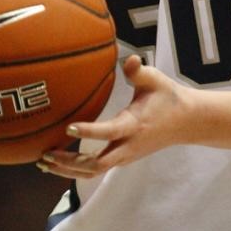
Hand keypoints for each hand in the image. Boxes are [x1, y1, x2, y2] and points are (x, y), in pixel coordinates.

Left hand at [39, 56, 189, 178]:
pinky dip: (75, 170)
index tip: (68, 127)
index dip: (89, 132)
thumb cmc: (167, 97)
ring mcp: (125, 156)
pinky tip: (55, 163)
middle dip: (69, 162)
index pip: (110, 131)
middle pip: (96, 163)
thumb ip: (139, 71)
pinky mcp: (122, 158)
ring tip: (43, 162)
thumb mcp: (155, 80)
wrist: (187, 122)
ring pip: (93, 171)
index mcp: (134, 125)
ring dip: (68, 170)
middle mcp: (128, 146)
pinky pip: (96, 169)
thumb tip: (128, 59)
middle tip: (45, 153)